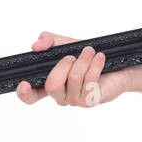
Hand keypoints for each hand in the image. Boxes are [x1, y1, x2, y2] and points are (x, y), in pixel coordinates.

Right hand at [15, 31, 129, 107]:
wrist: (118, 66)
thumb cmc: (88, 57)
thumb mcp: (65, 43)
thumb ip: (48, 41)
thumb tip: (36, 46)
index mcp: (50, 84)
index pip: (31, 95)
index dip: (24, 93)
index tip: (24, 84)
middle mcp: (61, 95)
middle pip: (52, 86)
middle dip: (62, 66)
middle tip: (71, 55)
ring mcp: (75, 100)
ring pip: (73, 79)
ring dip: (82, 60)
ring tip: (90, 51)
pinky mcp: (91, 100)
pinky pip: (89, 82)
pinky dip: (94, 65)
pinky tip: (99, 58)